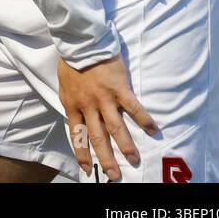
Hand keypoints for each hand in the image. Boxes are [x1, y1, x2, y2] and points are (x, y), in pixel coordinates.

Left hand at [57, 54, 157, 181]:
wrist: (81, 42)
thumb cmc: (71, 63)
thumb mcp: (64, 86)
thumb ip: (72, 102)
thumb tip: (76, 116)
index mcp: (72, 105)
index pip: (77, 135)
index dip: (82, 153)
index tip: (88, 168)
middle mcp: (88, 106)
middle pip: (97, 137)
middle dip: (105, 158)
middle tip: (114, 175)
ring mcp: (104, 98)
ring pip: (115, 127)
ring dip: (125, 145)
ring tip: (133, 160)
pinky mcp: (119, 88)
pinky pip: (133, 107)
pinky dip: (144, 119)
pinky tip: (153, 130)